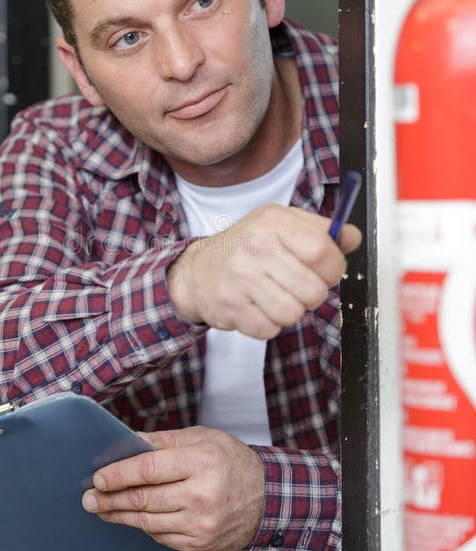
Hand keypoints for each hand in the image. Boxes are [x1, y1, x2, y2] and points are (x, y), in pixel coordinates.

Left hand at [81, 426, 265, 550]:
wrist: (268, 499)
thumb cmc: (233, 462)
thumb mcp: (204, 438)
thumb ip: (165, 440)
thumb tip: (128, 440)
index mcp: (202, 462)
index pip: (149, 468)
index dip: (119, 474)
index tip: (99, 476)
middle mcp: (202, 495)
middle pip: (144, 499)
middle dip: (110, 498)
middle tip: (89, 497)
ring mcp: (201, 525)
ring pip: (148, 522)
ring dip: (120, 516)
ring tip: (102, 509)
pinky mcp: (200, 545)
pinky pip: (162, 536)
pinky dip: (145, 526)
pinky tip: (133, 518)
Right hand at [167, 204, 360, 338]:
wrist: (198, 271)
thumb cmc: (248, 247)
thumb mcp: (282, 226)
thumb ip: (321, 231)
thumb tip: (352, 237)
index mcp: (274, 221)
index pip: (322, 250)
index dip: (333, 268)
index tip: (325, 270)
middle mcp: (255, 246)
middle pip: (313, 289)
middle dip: (312, 295)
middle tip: (296, 286)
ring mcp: (240, 277)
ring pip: (293, 313)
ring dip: (290, 311)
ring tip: (275, 296)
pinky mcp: (230, 306)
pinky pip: (270, 329)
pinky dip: (269, 324)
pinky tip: (257, 306)